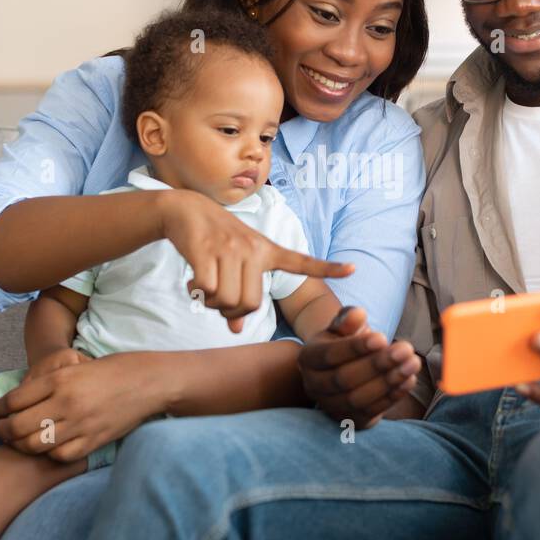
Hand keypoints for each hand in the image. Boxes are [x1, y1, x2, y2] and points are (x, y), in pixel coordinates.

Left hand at [0, 351, 164, 462]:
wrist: (149, 381)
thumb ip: (49, 382)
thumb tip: (18, 400)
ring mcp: (81, 423)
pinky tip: (48, 448)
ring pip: (35, 444)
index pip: (14, 400)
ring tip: (19, 442)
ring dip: (21, 445)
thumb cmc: (113, 370)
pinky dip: (49, 454)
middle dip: (2, 431)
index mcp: (60, 378)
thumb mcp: (77, 366)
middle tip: (0, 431)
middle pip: (18, 426)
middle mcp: (67, 401)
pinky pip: (60, 455)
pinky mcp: (94, 440)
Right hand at [160, 188, 352, 333]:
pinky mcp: (207, 250)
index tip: (353, 269)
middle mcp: (254, 249)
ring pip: (227, 300)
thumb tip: (237, 330)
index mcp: (267, 250)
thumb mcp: (234, 265)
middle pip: (251, 303)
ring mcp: (231, 249)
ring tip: (203, 288)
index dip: (327, 267)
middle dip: (232, 311)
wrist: (186, 209)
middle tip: (218, 301)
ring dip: (211, 303)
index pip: (301, 261)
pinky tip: (190, 283)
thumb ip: (240, 296)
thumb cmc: (214, 241)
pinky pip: (206, 290)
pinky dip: (195, 294)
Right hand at [297, 306, 420, 429]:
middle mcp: (313, 386)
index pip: (330, 355)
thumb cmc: (344, 341)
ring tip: (413, 363)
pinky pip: (371, 412)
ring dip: (389, 382)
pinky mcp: (350, 421)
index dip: (356, 348)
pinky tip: (410, 380)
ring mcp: (330, 406)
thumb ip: (347, 319)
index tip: (383, 338)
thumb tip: (358, 314)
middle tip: (405, 349)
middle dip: (377, 365)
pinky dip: (393, 397)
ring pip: (358, 398)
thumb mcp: (342, 327)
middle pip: (344, 379)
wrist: (343, 367)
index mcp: (308, 358)